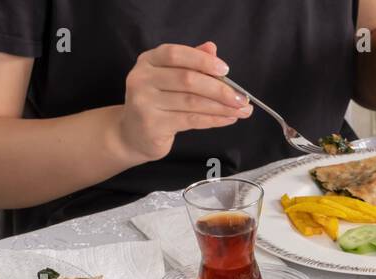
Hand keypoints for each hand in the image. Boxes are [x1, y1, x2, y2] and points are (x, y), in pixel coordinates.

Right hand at [114, 41, 252, 162]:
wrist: (133, 133)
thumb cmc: (157, 102)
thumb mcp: (170, 77)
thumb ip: (190, 63)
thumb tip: (212, 48)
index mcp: (148, 60)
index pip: (176, 54)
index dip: (202, 61)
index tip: (226, 69)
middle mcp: (142, 78)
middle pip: (187, 79)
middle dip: (220, 89)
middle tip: (241, 97)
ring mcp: (145, 102)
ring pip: (192, 102)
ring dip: (221, 107)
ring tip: (241, 110)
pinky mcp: (153, 125)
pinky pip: (191, 120)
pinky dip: (213, 119)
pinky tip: (228, 119)